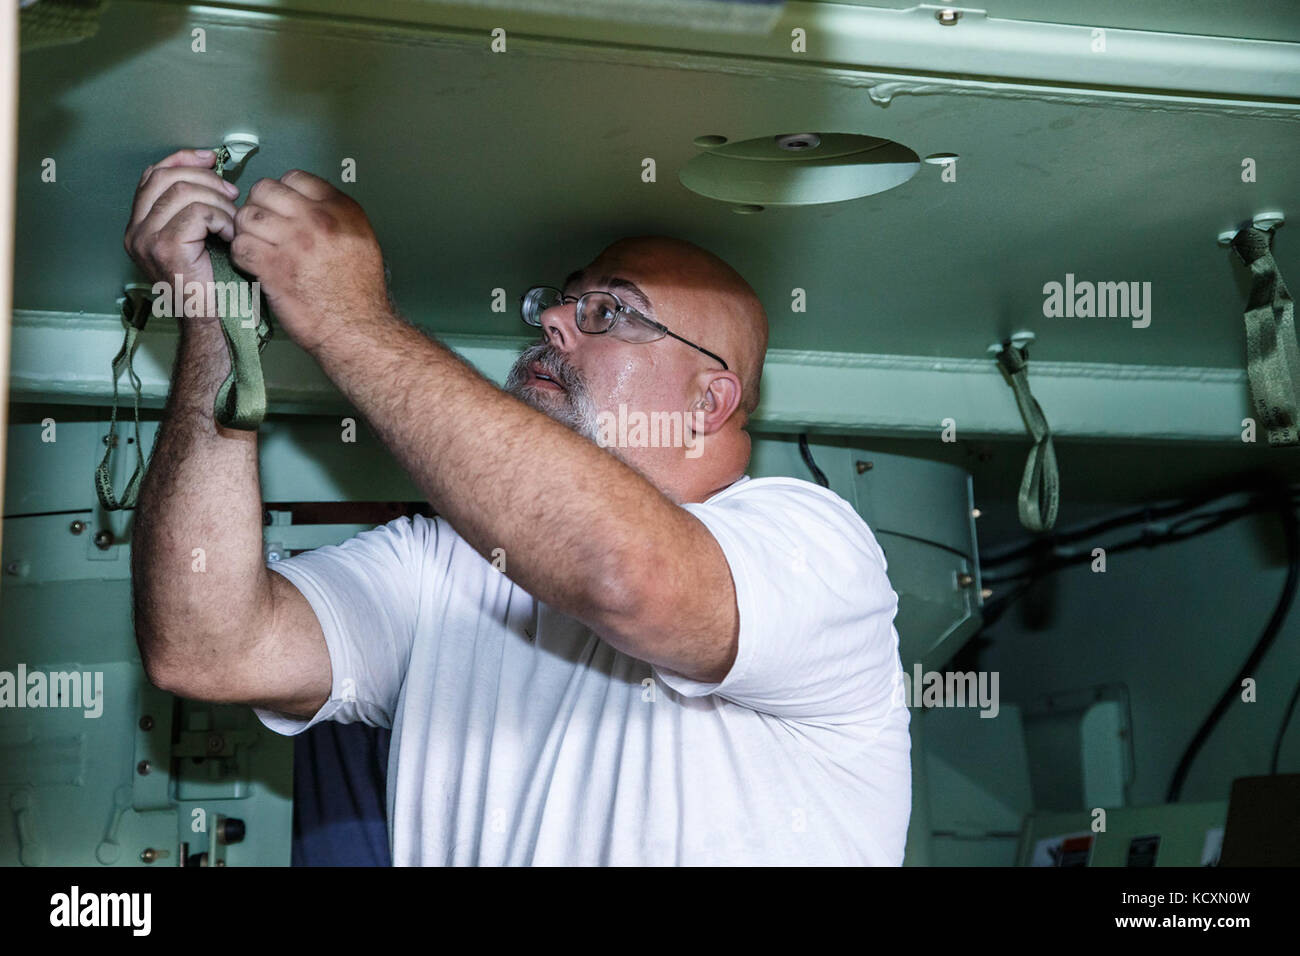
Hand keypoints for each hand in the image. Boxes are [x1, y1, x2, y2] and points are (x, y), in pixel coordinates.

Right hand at [123, 148, 240, 292]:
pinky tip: (231, 235)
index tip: (211, 158)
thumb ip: (191, 210)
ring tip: (233, 220)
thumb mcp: (195, 240)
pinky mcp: (166, 247)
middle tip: (232, 194)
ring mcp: (147, 239)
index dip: (182, 159)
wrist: (207, 321)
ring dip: (218, 200)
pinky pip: (197, 213)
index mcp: (138, 225)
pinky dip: (221, 218)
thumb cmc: (209, 284)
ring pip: (183, 191)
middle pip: (167, 177)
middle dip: (205, 178)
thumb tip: (213, 174)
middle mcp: (135, 230)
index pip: (153, 174)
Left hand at [230, 170, 388, 353]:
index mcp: (342, 209)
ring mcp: (295, 242)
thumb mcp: (363, 242)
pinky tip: (252, 264)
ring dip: (245, 231)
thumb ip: (337, 217)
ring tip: (255, 247)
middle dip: (258, 207)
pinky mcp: (274, 267)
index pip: (295, 177)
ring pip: (246, 215)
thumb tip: (308, 204)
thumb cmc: (361, 294)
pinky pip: (240, 245)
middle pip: (265, 190)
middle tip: (262, 227)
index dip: (282, 193)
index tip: (281, 209)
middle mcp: (318, 219)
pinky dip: (240, 255)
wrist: (359, 330)